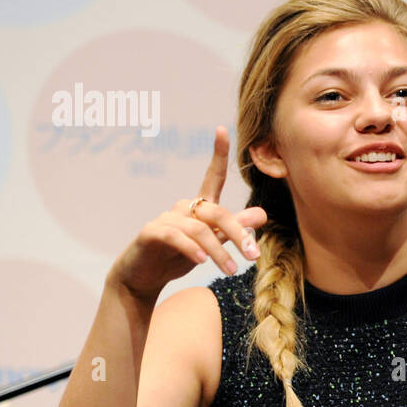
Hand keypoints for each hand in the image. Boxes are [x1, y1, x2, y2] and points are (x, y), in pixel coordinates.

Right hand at [111, 125, 267, 301]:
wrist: (144, 278)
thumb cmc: (178, 258)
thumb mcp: (212, 244)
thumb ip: (234, 229)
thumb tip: (262, 214)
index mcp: (199, 206)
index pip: (212, 176)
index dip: (218, 154)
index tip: (222, 129)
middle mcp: (183, 207)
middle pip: (217, 212)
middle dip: (238, 234)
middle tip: (253, 256)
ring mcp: (165, 218)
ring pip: (199, 229)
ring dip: (219, 252)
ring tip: (232, 271)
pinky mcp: (151, 233)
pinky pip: (175, 237)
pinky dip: (191, 249)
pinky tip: (202, 262)